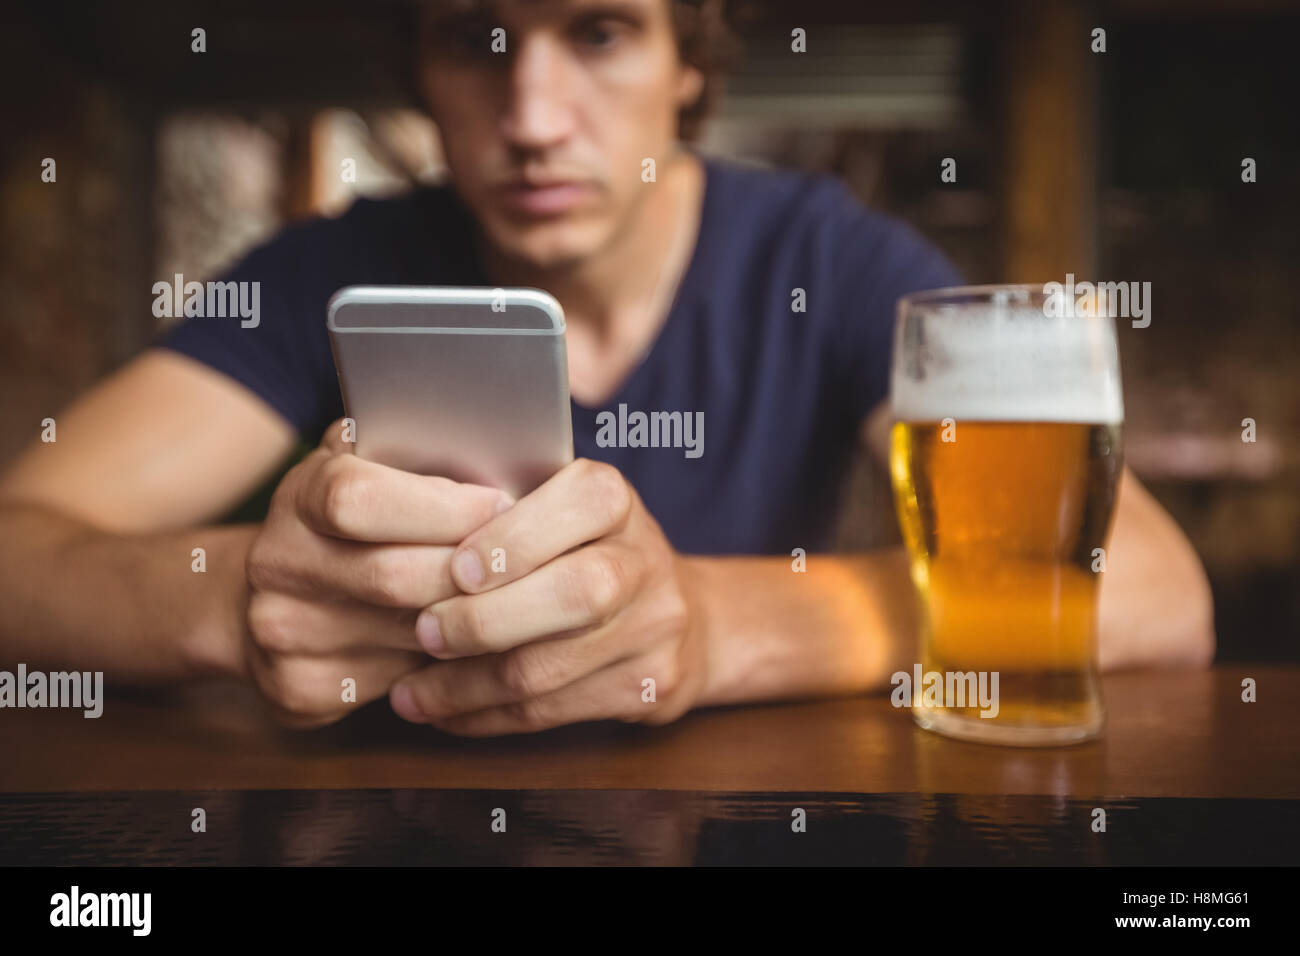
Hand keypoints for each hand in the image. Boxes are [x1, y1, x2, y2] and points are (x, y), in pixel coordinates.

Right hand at [243, 419, 511, 727]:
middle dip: (473, 572)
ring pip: (409, 635)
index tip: (503, 505)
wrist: (252, 605)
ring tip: (513, 598)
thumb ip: (410, 452)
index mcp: (298, 498)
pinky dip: (450, 664)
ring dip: (472, 620)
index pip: (360, 500)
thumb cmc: (343, 525)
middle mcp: (278, 565)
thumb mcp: (362, 468)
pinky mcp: (301, 690)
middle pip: (395, 577)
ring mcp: (285, 633)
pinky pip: (402, 682)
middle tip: (526, 563)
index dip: (442, 507)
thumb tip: (497, 448)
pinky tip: (473, 643)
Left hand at [388, 459, 707, 735]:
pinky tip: (448, 712)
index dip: (514, 541)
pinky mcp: (649, 687)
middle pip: (576, 594)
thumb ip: (494, 513)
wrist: (679, 614)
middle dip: (485, 621)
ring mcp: (655, 626)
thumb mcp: (550, 508)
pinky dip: (488, 717)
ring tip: (411, 693)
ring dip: (467, 686)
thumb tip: (402, 525)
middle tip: (423, 634)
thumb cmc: (578, 551)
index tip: (455, 569)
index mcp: (614, 499)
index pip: (577, 507)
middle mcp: (645, 559)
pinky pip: (553, 712)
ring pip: (551, 667)